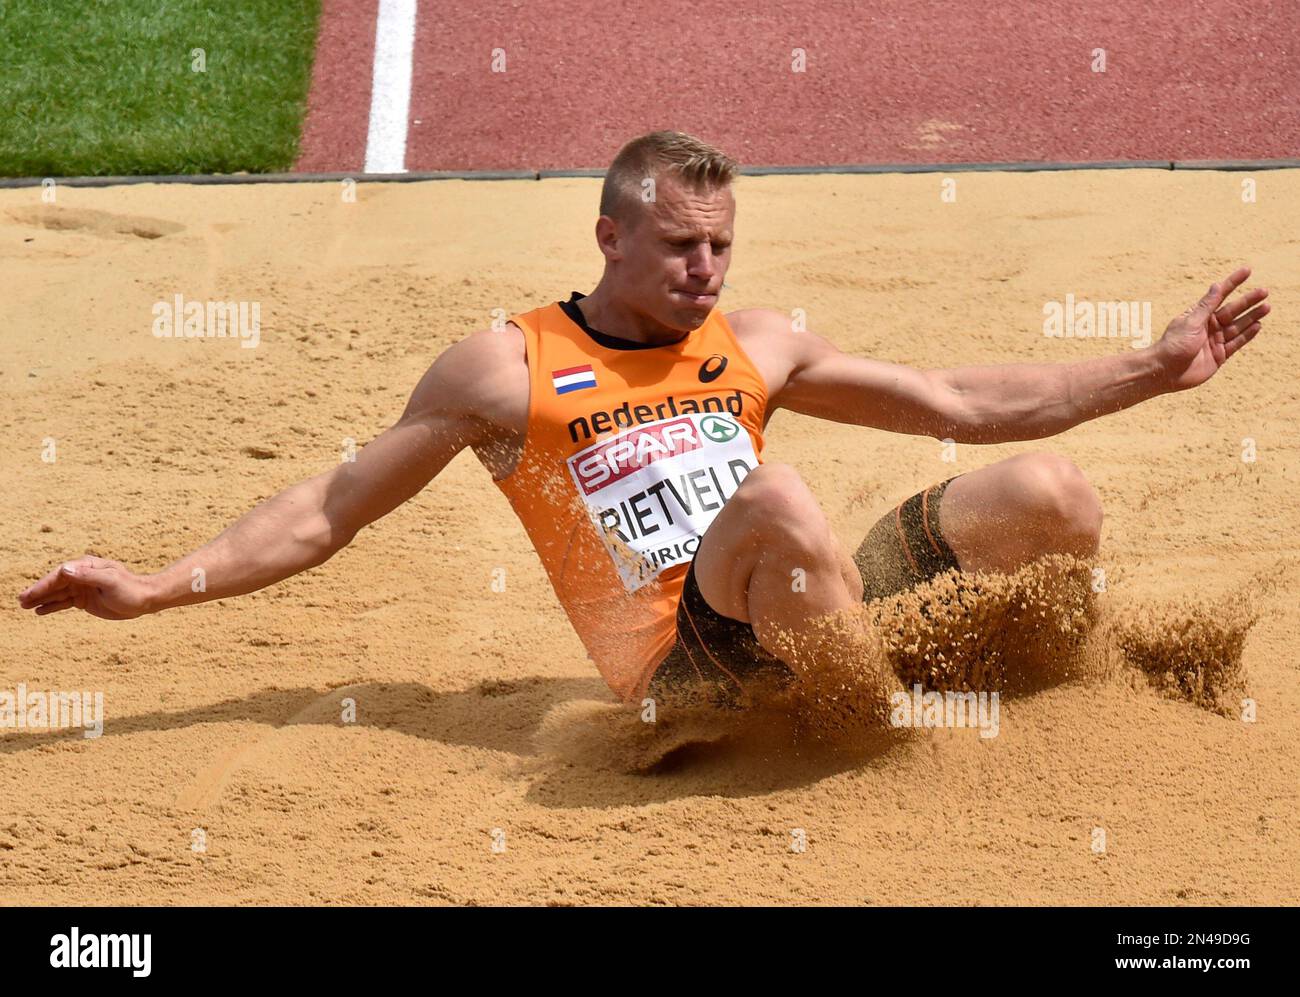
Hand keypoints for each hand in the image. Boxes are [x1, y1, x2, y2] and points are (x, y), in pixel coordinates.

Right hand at [17, 556, 155, 620]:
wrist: (145, 600)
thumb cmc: (130, 589)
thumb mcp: (111, 581)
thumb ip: (88, 576)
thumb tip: (64, 570)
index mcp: (87, 566)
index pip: (61, 574)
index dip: (45, 584)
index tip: (32, 593)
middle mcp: (82, 575)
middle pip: (55, 583)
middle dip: (38, 591)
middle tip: (21, 600)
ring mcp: (82, 588)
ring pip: (58, 593)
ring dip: (42, 599)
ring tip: (24, 605)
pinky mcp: (85, 600)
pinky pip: (64, 602)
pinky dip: (52, 606)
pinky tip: (39, 611)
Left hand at [1155, 265, 1268, 391]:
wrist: (1165, 372)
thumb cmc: (1173, 345)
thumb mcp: (1191, 322)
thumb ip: (1206, 306)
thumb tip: (1216, 285)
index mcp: (1199, 315)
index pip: (1219, 295)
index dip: (1233, 283)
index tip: (1247, 271)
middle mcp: (1208, 326)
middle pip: (1232, 310)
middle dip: (1248, 301)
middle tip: (1264, 291)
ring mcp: (1214, 340)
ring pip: (1237, 326)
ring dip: (1252, 317)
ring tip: (1266, 307)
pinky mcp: (1219, 355)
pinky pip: (1236, 343)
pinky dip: (1247, 335)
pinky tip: (1258, 325)